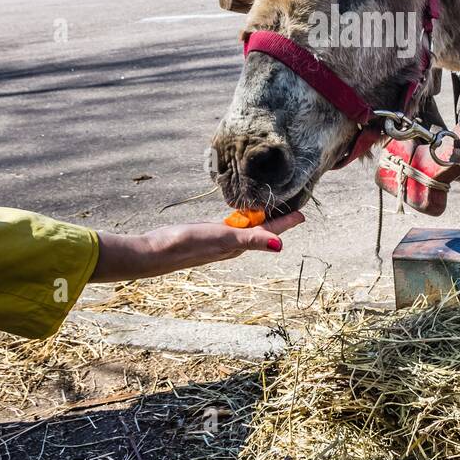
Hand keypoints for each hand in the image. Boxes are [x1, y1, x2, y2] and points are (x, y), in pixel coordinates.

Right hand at [91, 212, 304, 281]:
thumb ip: (252, 240)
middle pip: (261, 231)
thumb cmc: (189, 244)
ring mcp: (218, 241)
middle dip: (277, 220)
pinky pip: (230, 227)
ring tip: (269, 208)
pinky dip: (239, 219)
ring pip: (246, 229)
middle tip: (290, 206)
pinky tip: (235, 214)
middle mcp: (232, 245)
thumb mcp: (224, 238)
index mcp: (239, 245)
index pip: (270, 231)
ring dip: (260, 220)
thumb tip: (281, 246)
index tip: (303, 213)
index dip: (287, 222)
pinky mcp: (205, 236)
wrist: (156, 252)